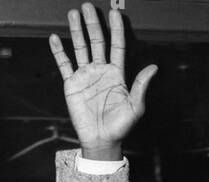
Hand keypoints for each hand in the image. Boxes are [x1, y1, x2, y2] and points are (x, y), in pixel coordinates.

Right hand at [49, 3, 157, 157]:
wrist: (101, 141)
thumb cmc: (120, 126)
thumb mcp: (135, 107)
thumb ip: (141, 86)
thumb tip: (153, 67)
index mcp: (116, 74)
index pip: (116, 46)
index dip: (116, 30)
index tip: (115, 13)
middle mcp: (101, 70)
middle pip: (97, 42)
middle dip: (93, 24)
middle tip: (88, 6)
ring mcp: (86, 75)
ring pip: (80, 48)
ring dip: (77, 31)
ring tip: (73, 13)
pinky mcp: (72, 84)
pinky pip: (64, 64)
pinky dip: (59, 51)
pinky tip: (55, 37)